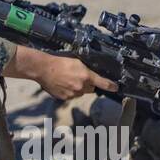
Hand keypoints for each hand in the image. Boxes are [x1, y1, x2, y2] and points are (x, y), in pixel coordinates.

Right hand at [3, 46, 117, 100]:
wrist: (43, 69)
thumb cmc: (59, 62)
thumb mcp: (76, 61)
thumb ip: (86, 70)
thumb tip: (91, 77)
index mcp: (86, 76)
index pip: (103, 83)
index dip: (111, 86)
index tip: (116, 88)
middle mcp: (81, 86)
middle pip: (90, 89)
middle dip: (87, 84)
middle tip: (78, 77)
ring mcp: (73, 93)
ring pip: (80, 93)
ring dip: (77, 88)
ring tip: (66, 80)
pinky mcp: (65, 98)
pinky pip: (71, 96)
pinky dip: (68, 92)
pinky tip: (61, 84)